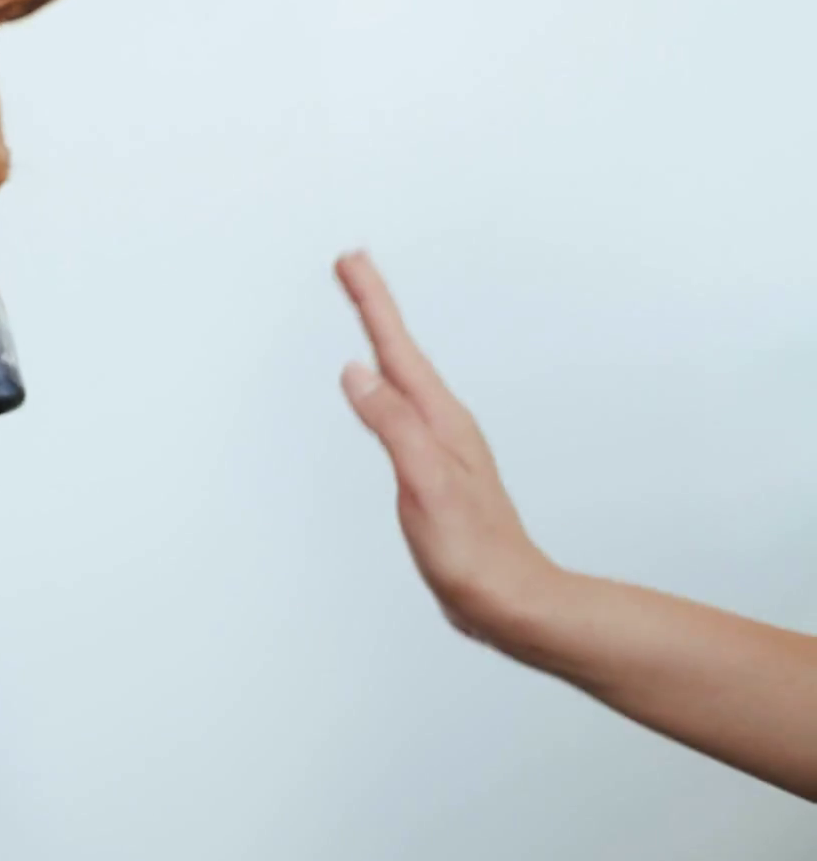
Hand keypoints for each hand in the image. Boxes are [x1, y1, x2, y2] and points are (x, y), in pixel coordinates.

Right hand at [334, 251, 556, 642]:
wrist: (509, 599)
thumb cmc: (471, 549)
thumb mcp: (424, 481)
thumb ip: (392, 423)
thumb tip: (357, 370)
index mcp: (440, 419)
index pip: (395, 348)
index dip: (371, 302)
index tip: (350, 262)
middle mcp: (442, 424)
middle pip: (399, 352)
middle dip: (373, 307)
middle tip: (351, 267)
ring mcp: (439, 445)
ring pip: (401, 378)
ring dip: (381, 340)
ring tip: (365, 314)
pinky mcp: (433, 469)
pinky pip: (400, 409)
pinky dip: (384, 385)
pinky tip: (382, 392)